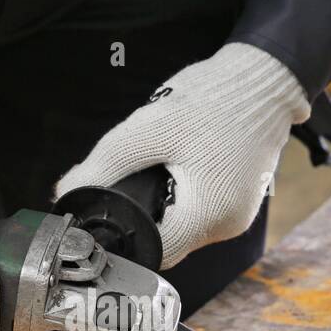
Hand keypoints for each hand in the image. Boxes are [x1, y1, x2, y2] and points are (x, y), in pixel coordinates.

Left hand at [56, 43, 309, 269]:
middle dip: (140, 219)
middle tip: (123, 184)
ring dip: (160, 208)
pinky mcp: (241, 202)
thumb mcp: (146, 131)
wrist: (265, 79)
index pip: (151, 251)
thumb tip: (65, 193)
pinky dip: (180, 197)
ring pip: (182, 228)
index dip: (121, 236)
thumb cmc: (212, 101)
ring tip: (153, 169)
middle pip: (166, 242)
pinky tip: (175, 169)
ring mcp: (237, 216)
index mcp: (208, 216)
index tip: (101, 217)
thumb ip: (103, 166)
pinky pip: (199, 213)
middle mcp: (227, 227)